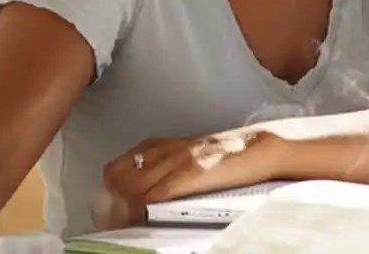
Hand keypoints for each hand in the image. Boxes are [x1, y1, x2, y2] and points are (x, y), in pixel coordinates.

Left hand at [94, 129, 272, 228]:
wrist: (260, 149)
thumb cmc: (231, 156)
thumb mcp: (191, 155)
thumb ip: (169, 165)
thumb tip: (148, 187)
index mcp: (164, 146)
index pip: (119, 166)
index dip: (108, 188)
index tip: (108, 208)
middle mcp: (165, 151)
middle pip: (118, 175)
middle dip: (109, 200)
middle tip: (112, 220)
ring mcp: (176, 162)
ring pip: (130, 185)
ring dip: (122, 207)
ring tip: (124, 223)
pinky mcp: (190, 174)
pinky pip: (154, 193)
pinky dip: (142, 207)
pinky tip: (142, 216)